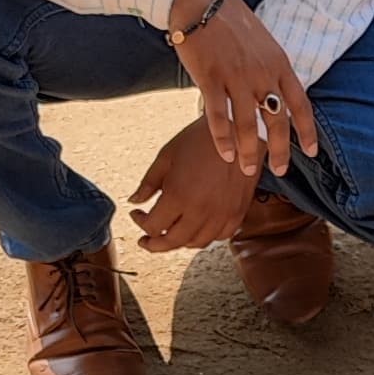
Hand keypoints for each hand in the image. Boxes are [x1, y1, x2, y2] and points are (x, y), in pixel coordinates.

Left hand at [130, 115, 259, 251]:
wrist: (238, 131)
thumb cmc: (201, 139)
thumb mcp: (167, 156)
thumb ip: (149, 182)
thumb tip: (135, 201)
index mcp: (178, 196)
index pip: (153, 226)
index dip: (140, 222)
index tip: (137, 213)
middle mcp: (200, 211)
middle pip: (172, 242)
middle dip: (154, 243)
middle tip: (147, 239)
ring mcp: (222, 214)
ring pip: (196, 243)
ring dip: (180, 241)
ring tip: (172, 233)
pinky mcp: (238, 212)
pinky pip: (220, 236)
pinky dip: (206, 236)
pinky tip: (198, 226)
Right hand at [171, 0, 317, 178]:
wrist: (201, 0)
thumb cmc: (230, 22)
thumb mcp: (263, 44)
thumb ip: (270, 69)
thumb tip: (274, 94)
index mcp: (279, 64)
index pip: (301, 104)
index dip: (308, 131)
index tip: (312, 152)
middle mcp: (263, 73)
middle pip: (278, 121)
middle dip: (281, 150)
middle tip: (279, 171)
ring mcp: (237, 77)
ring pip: (249, 125)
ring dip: (249, 152)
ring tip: (246, 169)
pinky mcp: (211, 78)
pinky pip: (219, 117)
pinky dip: (222, 139)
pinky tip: (225, 154)